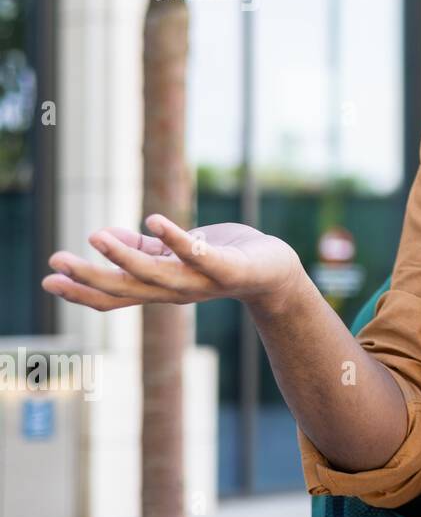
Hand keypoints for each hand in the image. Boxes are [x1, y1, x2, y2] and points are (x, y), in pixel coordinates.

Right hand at [42, 214, 304, 312]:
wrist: (275, 271)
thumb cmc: (223, 258)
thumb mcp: (177, 252)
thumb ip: (143, 249)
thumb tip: (100, 235)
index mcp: (161, 288)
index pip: (116, 295)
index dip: (82, 290)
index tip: (48, 279)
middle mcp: (176, 291)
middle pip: (127, 289)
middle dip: (90, 276)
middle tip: (56, 262)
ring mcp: (201, 282)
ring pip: (157, 275)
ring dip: (124, 256)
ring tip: (96, 237)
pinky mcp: (227, 268)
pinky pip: (198, 256)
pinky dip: (176, 240)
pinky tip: (153, 221)